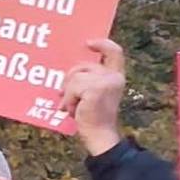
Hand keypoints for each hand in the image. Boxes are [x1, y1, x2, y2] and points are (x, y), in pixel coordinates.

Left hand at [58, 38, 125, 156]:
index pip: (115, 52)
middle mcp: (114, 77)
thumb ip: (87, 80)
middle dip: (69, 79)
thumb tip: (68, 73)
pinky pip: (72, 88)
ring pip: (75, 78)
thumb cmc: (92, 117)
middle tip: (63, 94)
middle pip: (84, 66)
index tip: (87, 43)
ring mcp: (107, 82)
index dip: (102, 44)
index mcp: (116, 76)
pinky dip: (68, 100)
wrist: (99, 135)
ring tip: (72, 108)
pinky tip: (72, 111)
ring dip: (68, 94)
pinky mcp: (96, 89)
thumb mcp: (91, 94)